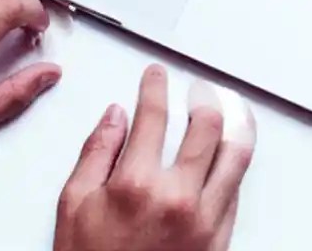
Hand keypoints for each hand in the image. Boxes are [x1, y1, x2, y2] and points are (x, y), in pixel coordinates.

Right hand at [55, 66, 256, 250]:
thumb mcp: (73, 207)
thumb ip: (96, 153)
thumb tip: (115, 116)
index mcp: (137, 185)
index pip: (155, 115)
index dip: (156, 87)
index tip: (157, 77)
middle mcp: (178, 198)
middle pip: (207, 126)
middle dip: (204, 97)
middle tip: (198, 89)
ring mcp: (206, 219)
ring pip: (237, 154)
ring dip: (237, 122)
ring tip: (231, 108)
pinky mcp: (221, 238)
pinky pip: (237, 189)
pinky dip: (236, 163)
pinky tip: (230, 152)